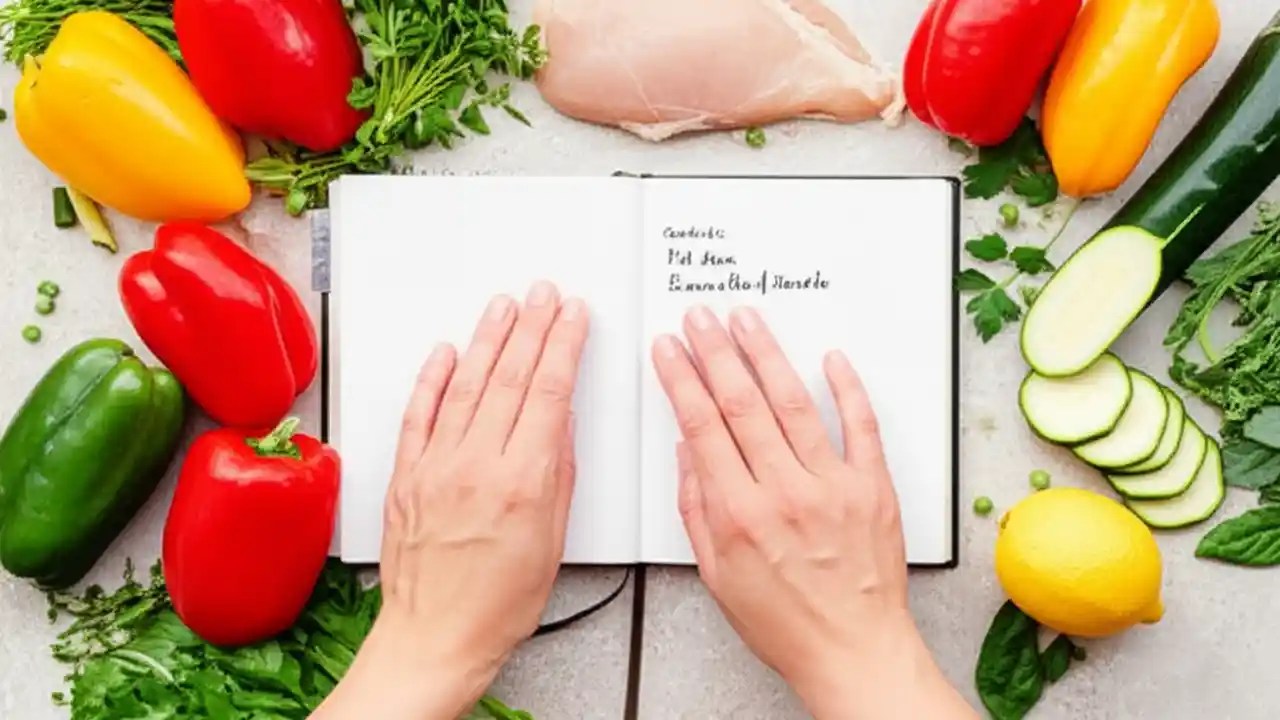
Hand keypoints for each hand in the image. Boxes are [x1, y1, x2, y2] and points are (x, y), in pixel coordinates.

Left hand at [314, 281, 588, 719]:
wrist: (434, 638)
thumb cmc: (496, 605)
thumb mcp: (552, 542)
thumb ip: (558, 474)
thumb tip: (559, 424)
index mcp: (522, 482)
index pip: (548, 392)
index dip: (563, 346)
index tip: (573, 316)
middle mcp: (476, 465)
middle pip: (510, 377)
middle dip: (532, 328)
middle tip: (544, 296)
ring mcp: (436, 466)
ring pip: (467, 385)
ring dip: (488, 339)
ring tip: (505, 307)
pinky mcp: (406, 475)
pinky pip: (419, 414)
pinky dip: (433, 378)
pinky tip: (447, 351)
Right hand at [652, 305, 974, 719]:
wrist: (853, 651)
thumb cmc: (787, 623)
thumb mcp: (717, 576)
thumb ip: (698, 509)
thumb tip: (688, 454)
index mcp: (740, 515)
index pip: (702, 426)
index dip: (681, 380)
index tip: (670, 351)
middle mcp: (785, 493)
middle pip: (741, 403)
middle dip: (714, 352)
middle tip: (700, 319)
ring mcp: (832, 485)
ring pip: (793, 402)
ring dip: (765, 354)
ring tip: (747, 321)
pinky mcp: (871, 487)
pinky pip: (861, 425)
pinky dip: (847, 387)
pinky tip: (831, 358)